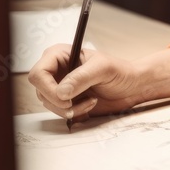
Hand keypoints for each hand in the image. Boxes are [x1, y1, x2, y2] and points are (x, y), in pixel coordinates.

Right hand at [27, 44, 145, 122]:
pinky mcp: (66, 100)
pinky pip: (59, 112)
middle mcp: (56, 70)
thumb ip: (82, 77)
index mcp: (59, 55)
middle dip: (58, 102)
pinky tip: (89, 104)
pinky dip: (74, 113)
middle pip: (40, 91)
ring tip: (91, 101)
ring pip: (49, 104)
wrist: (132, 86)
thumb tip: (61, 92)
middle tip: (76, 103)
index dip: (47, 88)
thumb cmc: (120, 71)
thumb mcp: (103, 69)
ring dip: (69, 109)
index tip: (65, 98)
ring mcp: (59, 86)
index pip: (38, 73)